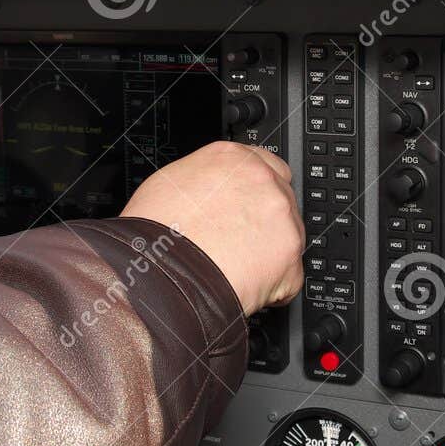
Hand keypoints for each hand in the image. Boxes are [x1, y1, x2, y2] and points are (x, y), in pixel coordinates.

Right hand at [123, 141, 304, 316]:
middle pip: (281, 197)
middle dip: (265, 221)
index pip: (264, 165)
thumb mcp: (171, 183)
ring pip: (288, 235)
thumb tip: (208, 193)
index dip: (255, 192)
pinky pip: (290, 274)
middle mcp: (261, 179)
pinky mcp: (290, 251)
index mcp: (231, 159)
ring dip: (269, 253)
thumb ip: (204, 180)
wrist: (160, 274)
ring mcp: (280, 213)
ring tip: (236, 268)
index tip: (250, 207)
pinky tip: (246, 286)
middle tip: (241, 242)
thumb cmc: (154, 235)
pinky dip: (273, 286)